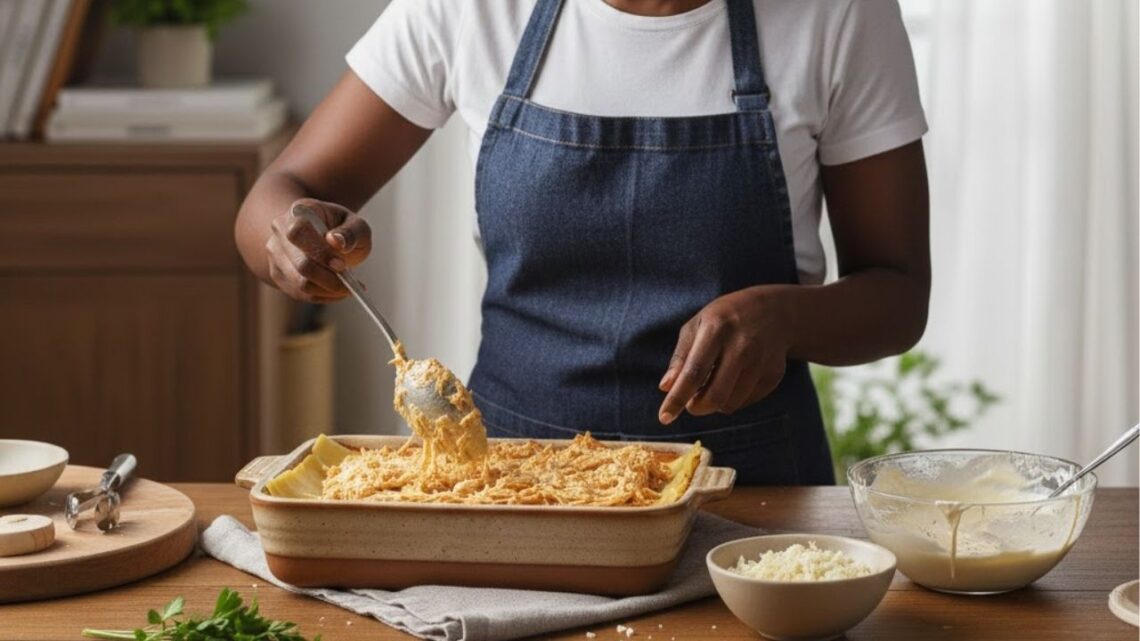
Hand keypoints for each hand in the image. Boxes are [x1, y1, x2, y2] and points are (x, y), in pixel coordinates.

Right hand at [265, 198, 370, 302]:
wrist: (322, 235)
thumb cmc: (341, 229)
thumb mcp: (356, 225)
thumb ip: (351, 232)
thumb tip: (336, 241)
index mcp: (299, 211)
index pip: (298, 232)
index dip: (319, 252)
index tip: (341, 264)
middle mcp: (280, 231)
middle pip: (300, 263)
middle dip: (328, 277)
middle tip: (349, 282)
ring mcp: (276, 254)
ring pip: (299, 283)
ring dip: (328, 290)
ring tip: (348, 287)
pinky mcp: (278, 274)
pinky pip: (300, 294)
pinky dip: (323, 296)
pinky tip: (337, 291)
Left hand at [657, 286, 793, 423]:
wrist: (775, 311)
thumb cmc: (726, 319)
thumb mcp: (698, 325)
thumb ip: (680, 357)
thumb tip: (666, 387)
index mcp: (716, 330)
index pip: (694, 372)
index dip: (677, 398)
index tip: (664, 417)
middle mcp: (742, 346)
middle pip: (714, 396)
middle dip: (697, 407)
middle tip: (691, 402)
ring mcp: (761, 362)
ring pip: (730, 404)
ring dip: (715, 403)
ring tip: (714, 383)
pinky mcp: (774, 375)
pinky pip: (745, 401)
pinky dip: (733, 398)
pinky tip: (734, 379)